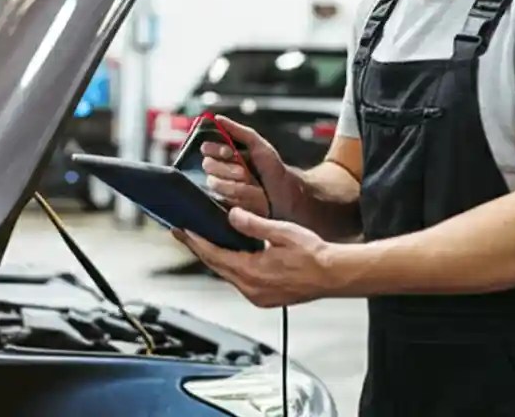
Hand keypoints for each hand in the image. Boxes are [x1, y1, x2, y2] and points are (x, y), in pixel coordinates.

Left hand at [173, 207, 336, 307]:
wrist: (334, 275)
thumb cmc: (314, 254)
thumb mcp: (281, 232)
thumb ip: (253, 224)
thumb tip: (231, 215)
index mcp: (252, 272)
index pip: (214, 255)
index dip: (195, 241)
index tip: (180, 230)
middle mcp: (251, 289)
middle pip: (216, 266)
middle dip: (198, 248)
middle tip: (182, 232)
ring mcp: (258, 296)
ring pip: (227, 275)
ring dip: (214, 258)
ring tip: (201, 241)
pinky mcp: (265, 298)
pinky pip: (239, 281)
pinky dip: (230, 267)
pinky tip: (228, 255)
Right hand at [201, 115, 301, 218]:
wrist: (288, 194)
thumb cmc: (274, 169)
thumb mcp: (259, 146)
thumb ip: (238, 131)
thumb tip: (216, 118)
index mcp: (225, 156)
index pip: (207, 149)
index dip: (215, 149)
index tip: (229, 151)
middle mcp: (221, 172)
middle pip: (208, 166)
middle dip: (227, 168)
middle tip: (244, 171)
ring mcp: (223, 190)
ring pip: (215, 184)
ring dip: (237, 184)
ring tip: (254, 185)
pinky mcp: (227, 207)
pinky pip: (224, 200)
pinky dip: (242, 197)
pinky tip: (253, 197)